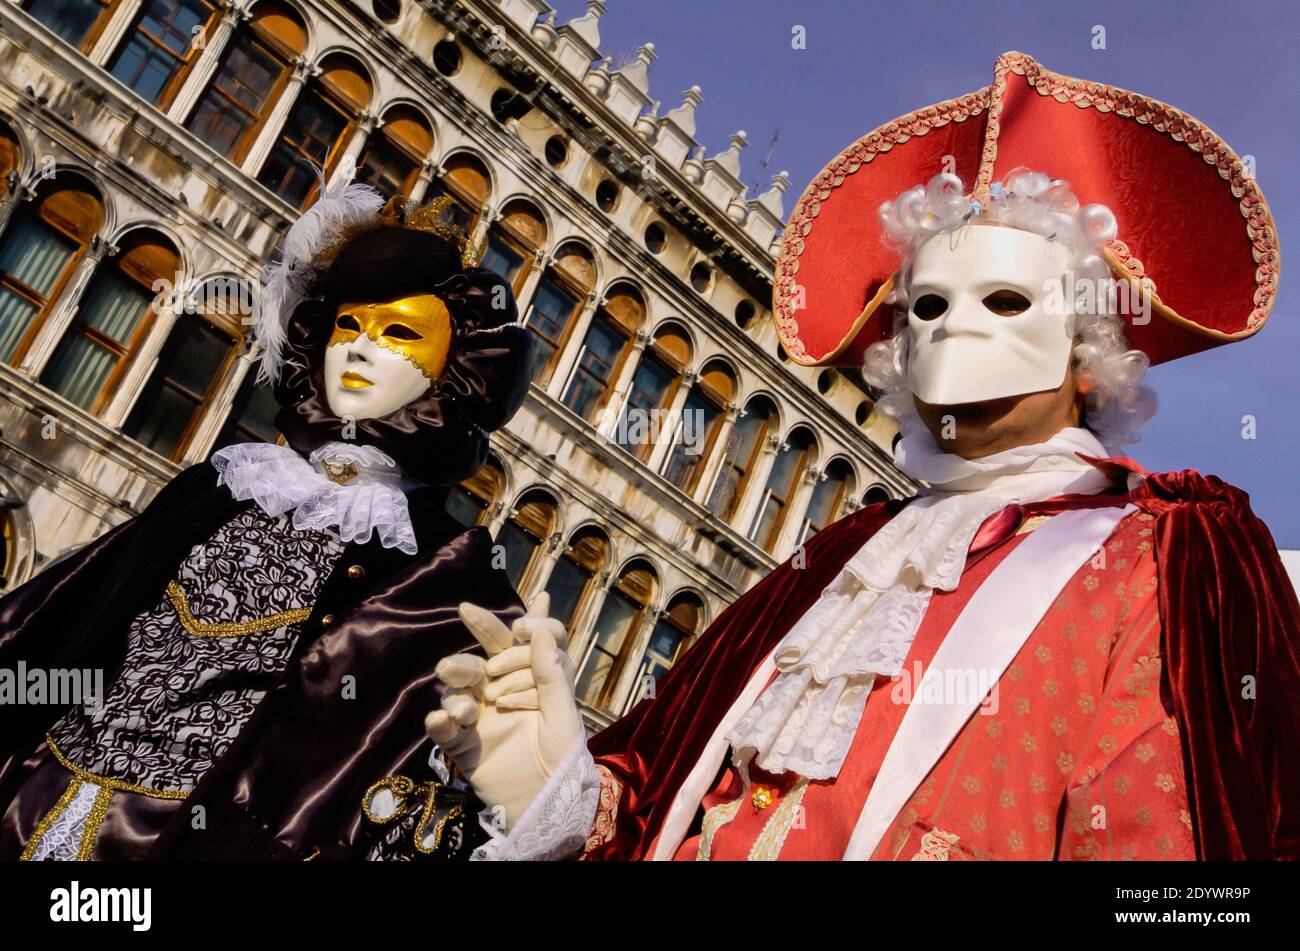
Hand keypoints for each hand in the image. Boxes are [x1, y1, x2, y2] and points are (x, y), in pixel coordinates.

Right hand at [425, 593, 583, 827]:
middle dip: (479, 628)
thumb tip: (540, 628)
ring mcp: (479, 713)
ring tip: (469, 697)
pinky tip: (446, 719)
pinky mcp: (461, 742)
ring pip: (460, 684)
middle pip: (487, 650)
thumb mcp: (562, 712)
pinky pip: (443, 727)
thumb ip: (551, 672)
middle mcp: (502, 688)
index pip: (524, 640)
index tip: (522, 626)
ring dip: (459, 677)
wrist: (546, 800)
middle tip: (467, 609)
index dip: (524, 624)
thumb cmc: (561, 754)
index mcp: (531, 677)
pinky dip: (441, 721)